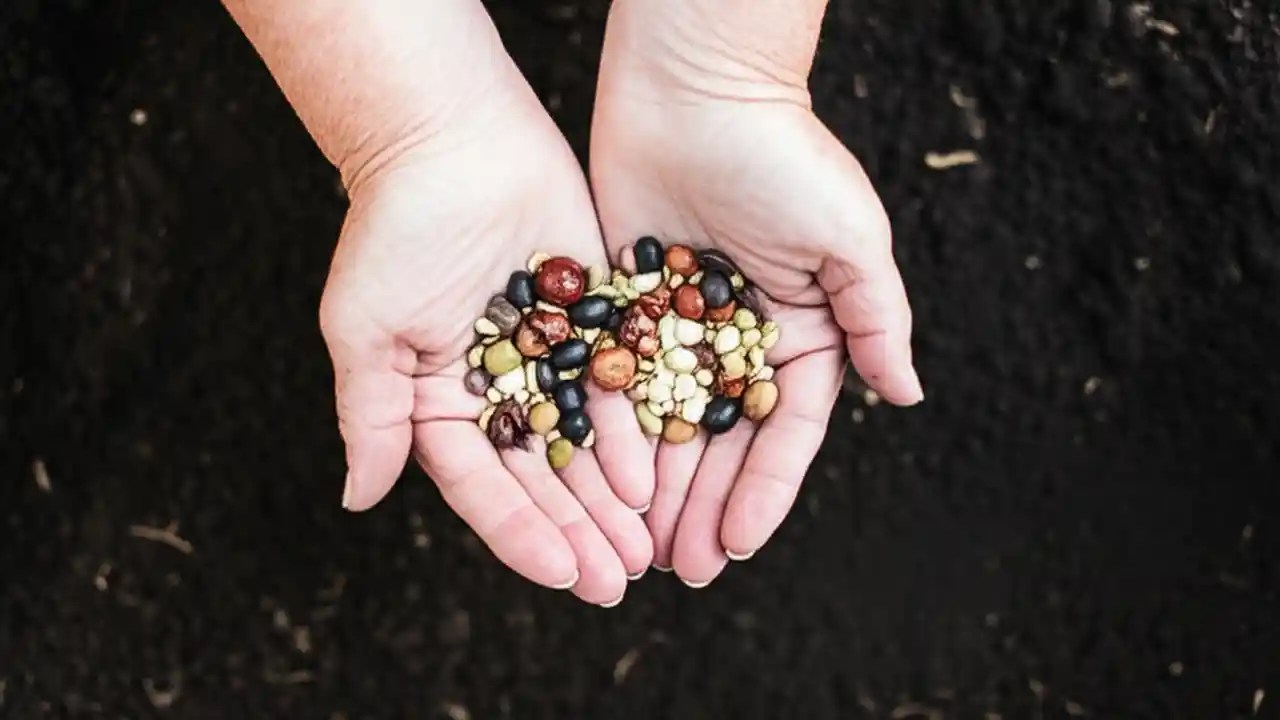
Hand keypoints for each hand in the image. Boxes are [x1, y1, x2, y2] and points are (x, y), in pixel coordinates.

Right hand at [321, 82, 656, 603]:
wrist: (453, 138)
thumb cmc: (396, 231)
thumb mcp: (368, 330)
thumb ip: (371, 416)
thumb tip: (357, 501)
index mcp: (441, 402)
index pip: (484, 486)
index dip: (522, 533)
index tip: (564, 574)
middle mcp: (500, 389)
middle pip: (544, 478)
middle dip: (580, 530)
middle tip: (620, 579)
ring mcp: (551, 357)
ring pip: (588, 443)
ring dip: (616, 497)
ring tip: (650, 545)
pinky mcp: (594, 320)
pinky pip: (621, 384)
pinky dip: (638, 428)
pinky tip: (660, 471)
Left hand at [590, 0, 922, 585]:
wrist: (697, 90)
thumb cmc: (784, 158)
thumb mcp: (848, 238)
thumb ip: (876, 320)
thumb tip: (907, 395)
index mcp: (802, 332)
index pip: (784, 432)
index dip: (763, 492)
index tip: (738, 545)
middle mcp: (742, 340)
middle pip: (721, 442)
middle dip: (703, 506)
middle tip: (680, 568)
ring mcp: (681, 328)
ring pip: (666, 424)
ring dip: (655, 487)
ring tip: (637, 546)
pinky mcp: (627, 307)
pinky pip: (620, 381)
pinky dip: (612, 433)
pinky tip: (598, 480)